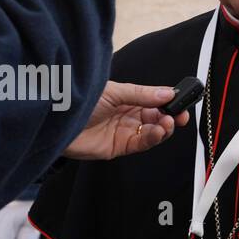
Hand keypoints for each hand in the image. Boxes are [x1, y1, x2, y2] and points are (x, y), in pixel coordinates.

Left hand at [63, 81, 189, 160]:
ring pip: (151, 131)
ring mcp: (122, 131)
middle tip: (180, 115)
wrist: (56, 120)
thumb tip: (167, 93)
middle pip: (155, 117)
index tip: (182, 102)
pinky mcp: (117, 147)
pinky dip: (152, 138)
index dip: (168, 102)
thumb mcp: (114, 91)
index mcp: (126, 98)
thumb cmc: (79, 100)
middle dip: (170, 116)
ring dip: (163, 128)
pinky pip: (140, 143)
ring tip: (168, 123)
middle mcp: (126, 115)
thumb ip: (141, 94)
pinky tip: (158, 131)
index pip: (153, 101)